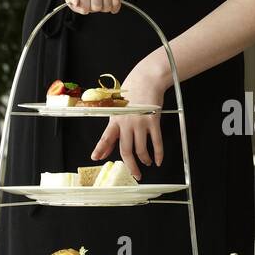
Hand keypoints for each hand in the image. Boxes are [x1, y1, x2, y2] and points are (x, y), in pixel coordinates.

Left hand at [91, 62, 167, 179]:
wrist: (147, 79)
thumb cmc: (132, 91)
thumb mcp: (118, 106)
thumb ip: (115, 124)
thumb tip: (110, 141)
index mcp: (115, 119)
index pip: (106, 138)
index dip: (100, 149)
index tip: (95, 158)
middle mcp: (126, 123)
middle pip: (126, 150)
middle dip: (130, 166)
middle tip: (135, 175)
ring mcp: (140, 123)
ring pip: (141, 149)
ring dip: (144, 160)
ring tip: (147, 163)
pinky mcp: (154, 121)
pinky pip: (156, 142)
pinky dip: (158, 154)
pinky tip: (158, 160)